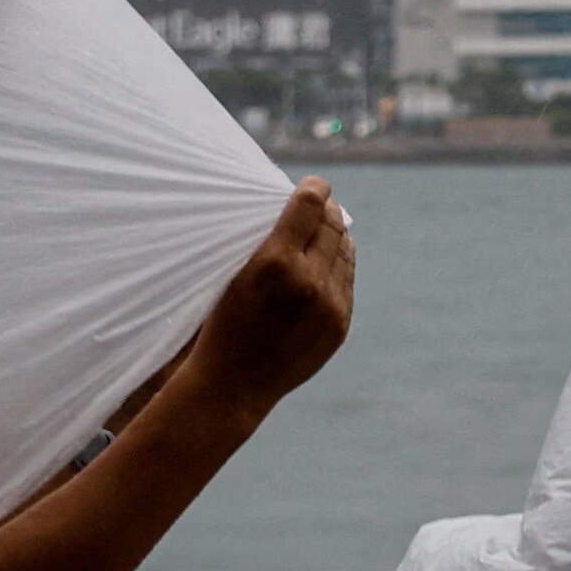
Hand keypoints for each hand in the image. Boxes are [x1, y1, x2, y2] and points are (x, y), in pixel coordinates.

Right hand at [177, 179, 354, 420]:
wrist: (233, 385)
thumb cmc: (223, 322)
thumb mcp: (235, 272)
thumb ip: (271, 240)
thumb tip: (306, 205)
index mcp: (274, 261)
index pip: (310, 203)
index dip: (315, 188)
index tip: (313, 185)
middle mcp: (308, 280)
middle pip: (332, 223)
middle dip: (326, 210)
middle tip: (319, 204)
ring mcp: (330, 305)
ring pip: (346, 249)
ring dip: (337, 235)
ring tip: (325, 230)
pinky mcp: (340, 324)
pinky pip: (347, 279)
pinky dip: (339, 264)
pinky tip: (327, 262)